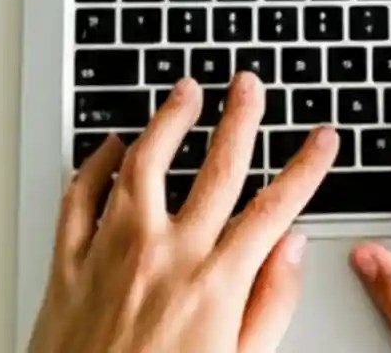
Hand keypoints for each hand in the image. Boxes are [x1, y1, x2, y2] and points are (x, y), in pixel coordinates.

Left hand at [29, 74, 338, 352]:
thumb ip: (271, 304)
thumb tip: (293, 250)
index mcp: (217, 283)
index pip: (276, 206)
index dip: (306, 166)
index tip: (322, 139)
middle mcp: (167, 256)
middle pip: (215, 168)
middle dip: (240, 118)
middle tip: (249, 85)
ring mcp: (113, 255)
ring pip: (144, 165)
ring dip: (169, 121)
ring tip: (185, 92)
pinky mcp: (69, 265)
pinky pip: (80, 199)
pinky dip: (96, 165)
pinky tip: (111, 148)